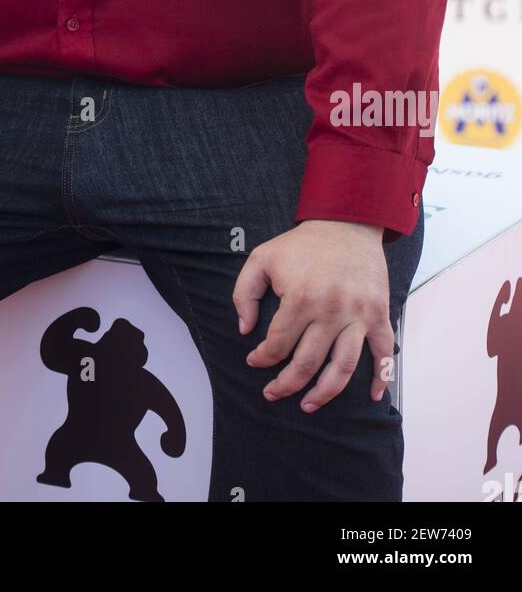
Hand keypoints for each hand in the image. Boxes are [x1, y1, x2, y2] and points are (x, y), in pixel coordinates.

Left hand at [233, 219, 393, 412]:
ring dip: (325, 393)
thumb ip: (244, 292)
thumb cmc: (301, 244)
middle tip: (273, 394)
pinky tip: (374, 397)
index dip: (262, 358)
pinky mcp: (379, 314)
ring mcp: (358, 315)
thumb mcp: (262, 257)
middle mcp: (330, 311)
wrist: (346, 223)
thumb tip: (244, 329)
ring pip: (343, 367)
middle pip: (306, 363)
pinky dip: (381, 377)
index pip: (277, 344)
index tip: (254, 361)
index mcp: (300, 298)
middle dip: (286, 385)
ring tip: (309, 405)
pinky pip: (384, 352)